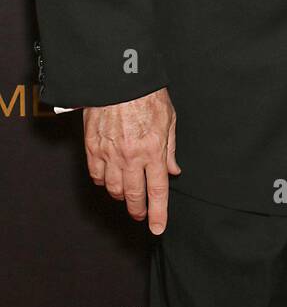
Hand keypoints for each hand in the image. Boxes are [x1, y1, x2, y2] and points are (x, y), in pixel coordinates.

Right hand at [82, 88, 179, 234]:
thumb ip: (170, 148)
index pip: (157, 191)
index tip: (157, 228)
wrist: (117, 78)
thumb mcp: (169, 119)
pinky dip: (103, 182)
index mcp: (153, 150)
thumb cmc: (147, 94)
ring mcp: (109, 153)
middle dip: (138, 210)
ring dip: (121, 197)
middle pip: (133, 195)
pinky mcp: (92, 147)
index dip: (158, 213)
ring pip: (113, 189)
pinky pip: (96, 175)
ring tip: (127, 197)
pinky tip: (109, 180)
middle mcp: (131, 156)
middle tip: (141, 215)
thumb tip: (173, 171)